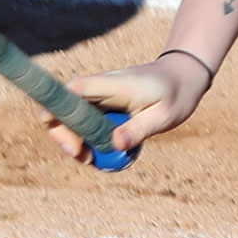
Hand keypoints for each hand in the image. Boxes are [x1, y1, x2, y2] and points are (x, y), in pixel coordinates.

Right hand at [45, 52, 212, 162]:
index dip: (57, 105)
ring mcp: (99, 97)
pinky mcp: (102, 106)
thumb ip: (139, 129)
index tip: (54, 129)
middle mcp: (100, 88)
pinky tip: (98, 154)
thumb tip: (115, 145)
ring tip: (91, 160)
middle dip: (63, 133)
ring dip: (74, 140)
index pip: (76, 89)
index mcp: (114, 85)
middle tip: (82, 158)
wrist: (182, 78)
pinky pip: (84, 123)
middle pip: (65, 106)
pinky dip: (85, 139)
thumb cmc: (176, 94)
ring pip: (72, 117)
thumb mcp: (164, 116)